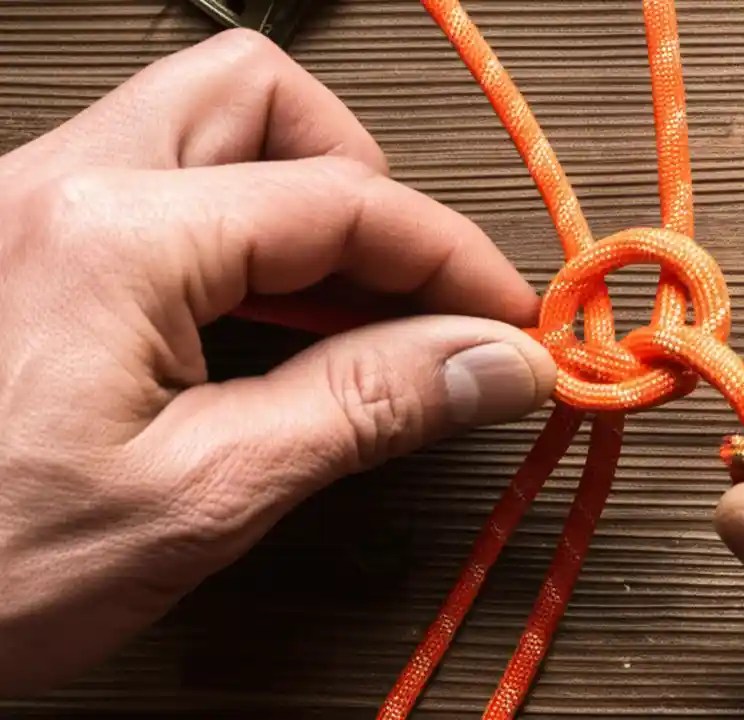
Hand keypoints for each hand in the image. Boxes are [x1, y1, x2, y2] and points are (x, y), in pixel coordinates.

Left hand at [0, 30, 555, 692]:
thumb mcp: (202, 496)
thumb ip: (365, 407)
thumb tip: (488, 360)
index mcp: (108, 234)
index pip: (340, 196)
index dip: (451, 255)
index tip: (506, 317)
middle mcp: (57, 188)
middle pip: (262, 101)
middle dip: (365, 182)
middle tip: (415, 282)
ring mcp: (31, 212)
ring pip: (210, 134)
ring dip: (308, 211)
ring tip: (364, 316)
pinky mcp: (24, 254)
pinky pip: (166, 198)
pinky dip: (250, 249)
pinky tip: (285, 331)